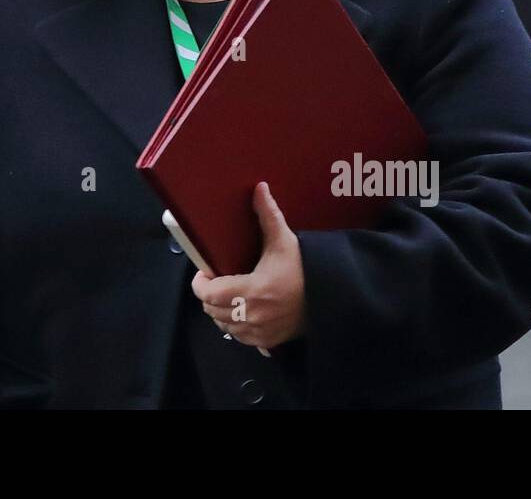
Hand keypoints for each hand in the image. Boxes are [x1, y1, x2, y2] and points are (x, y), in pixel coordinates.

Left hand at [191, 182, 306, 349]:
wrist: (330, 295)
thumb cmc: (304, 268)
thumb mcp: (284, 240)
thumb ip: (268, 215)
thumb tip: (259, 188)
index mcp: (253, 290)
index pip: (209, 295)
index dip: (200, 284)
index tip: (204, 272)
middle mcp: (253, 315)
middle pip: (213, 311)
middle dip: (209, 296)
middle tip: (216, 280)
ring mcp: (260, 332)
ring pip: (224, 326)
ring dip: (221, 311)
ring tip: (228, 294)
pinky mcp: (268, 341)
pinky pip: (240, 337)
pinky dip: (235, 325)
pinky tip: (242, 310)